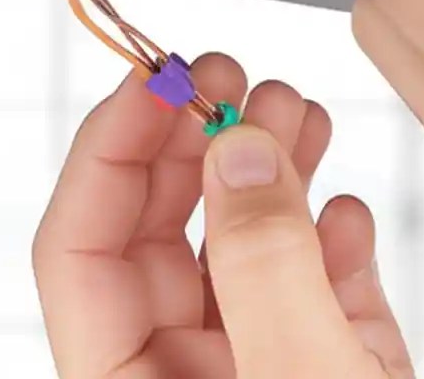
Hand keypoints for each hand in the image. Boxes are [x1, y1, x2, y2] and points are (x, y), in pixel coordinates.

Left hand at [33, 54, 411, 377]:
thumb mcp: (297, 375)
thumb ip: (265, 265)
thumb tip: (239, 153)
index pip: (76, 250)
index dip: (108, 150)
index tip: (151, 79)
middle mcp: (185, 372)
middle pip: (157, 230)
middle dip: (194, 138)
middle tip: (228, 75)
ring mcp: (257, 366)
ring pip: (236, 246)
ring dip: (265, 168)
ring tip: (293, 110)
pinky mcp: (327, 367)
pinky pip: (310, 285)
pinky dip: (330, 235)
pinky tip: (347, 209)